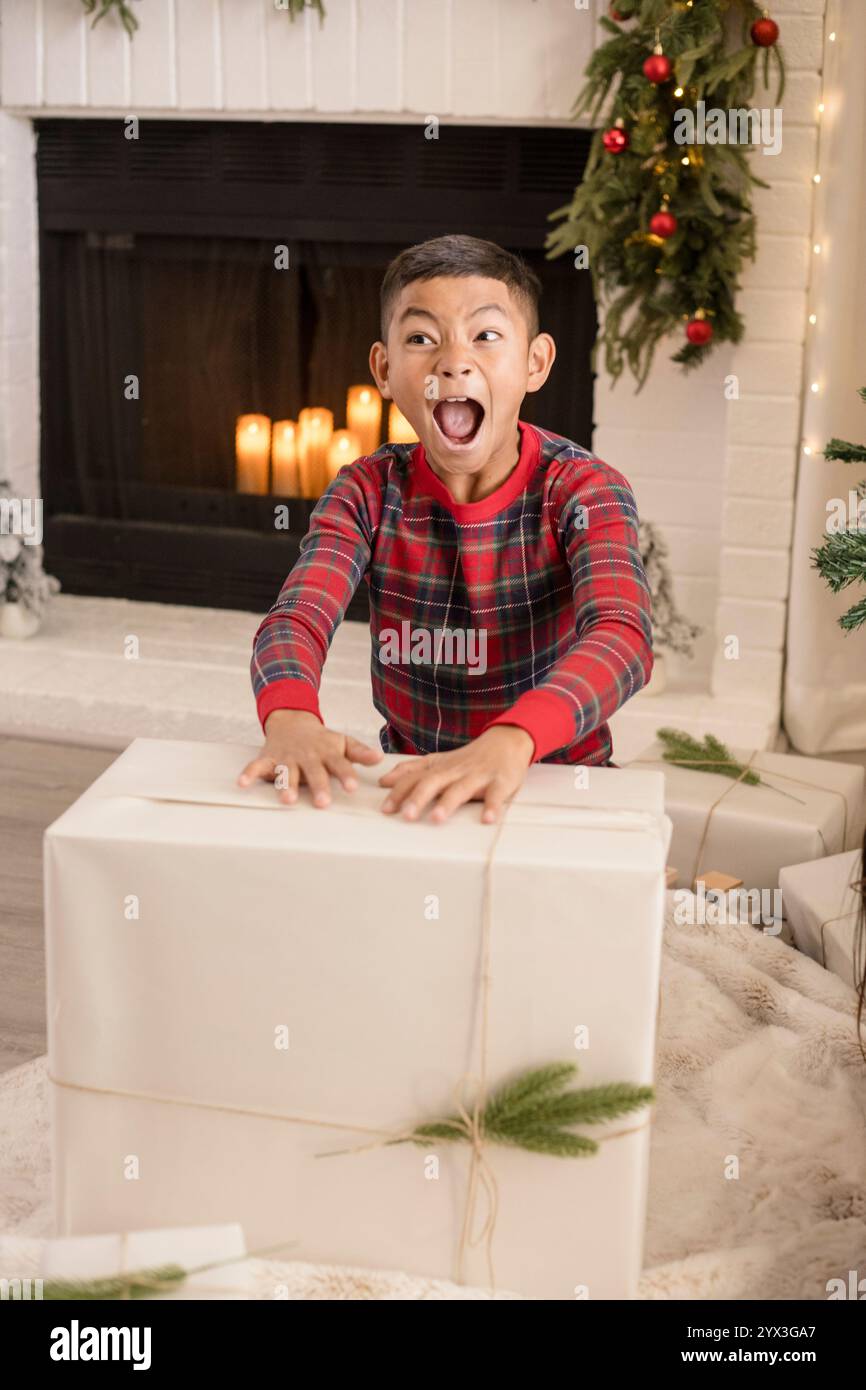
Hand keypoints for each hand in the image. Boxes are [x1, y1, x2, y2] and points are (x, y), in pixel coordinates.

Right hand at [237, 709, 382, 806]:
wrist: (292, 720)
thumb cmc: (322, 739)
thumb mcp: (342, 742)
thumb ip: (360, 752)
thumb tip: (380, 759)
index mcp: (327, 753)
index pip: (339, 764)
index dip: (345, 775)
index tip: (352, 787)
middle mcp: (307, 756)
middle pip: (313, 772)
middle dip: (318, 786)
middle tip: (323, 802)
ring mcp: (287, 757)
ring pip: (287, 773)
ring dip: (286, 785)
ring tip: (288, 799)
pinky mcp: (268, 758)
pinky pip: (257, 767)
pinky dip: (248, 774)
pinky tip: (242, 784)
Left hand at [377, 725, 534, 823]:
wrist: (506, 741)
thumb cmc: (470, 758)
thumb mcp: (439, 761)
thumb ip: (412, 770)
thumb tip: (385, 780)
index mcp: (440, 767)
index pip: (415, 778)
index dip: (400, 792)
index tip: (386, 809)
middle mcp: (456, 770)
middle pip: (434, 782)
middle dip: (419, 798)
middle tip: (407, 816)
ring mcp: (478, 776)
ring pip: (461, 789)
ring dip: (449, 803)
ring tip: (437, 818)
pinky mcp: (500, 782)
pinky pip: (496, 795)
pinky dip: (493, 806)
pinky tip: (487, 819)